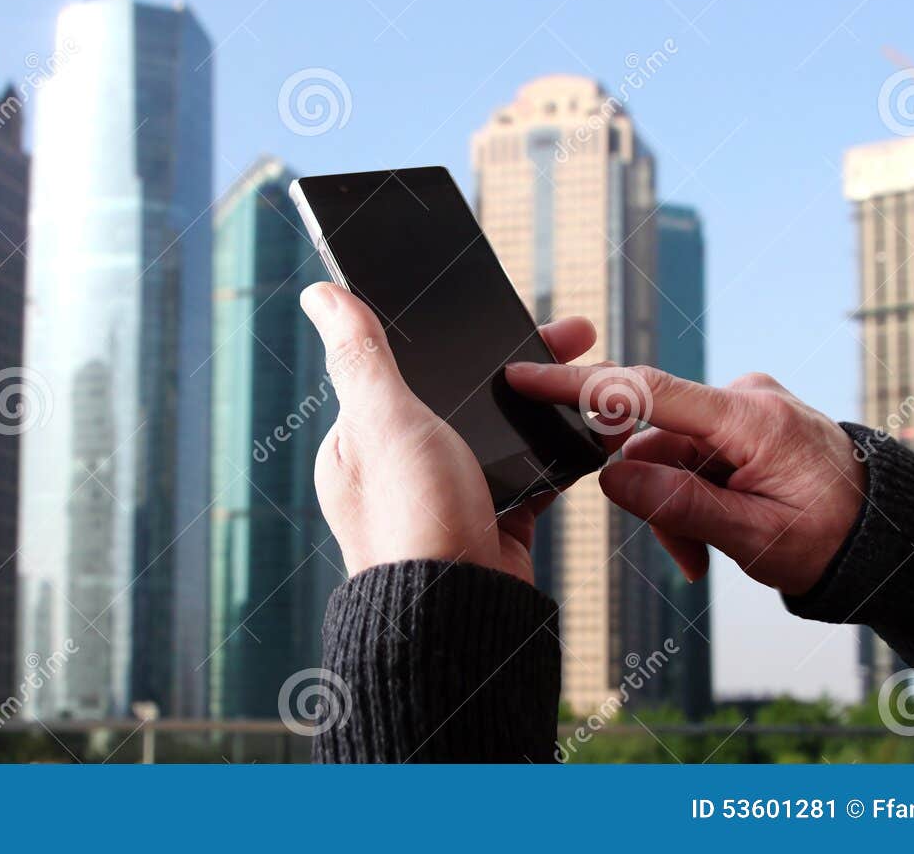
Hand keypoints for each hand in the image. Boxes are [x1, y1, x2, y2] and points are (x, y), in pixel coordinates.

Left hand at [299, 282, 596, 584]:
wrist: (461, 618)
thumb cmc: (411, 521)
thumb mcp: (382, 420)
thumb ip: (360, 355)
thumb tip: (321, 294)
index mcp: (357, 441)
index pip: (402, 368)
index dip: (450, 334)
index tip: (498, 304)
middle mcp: (399, 468)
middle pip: (461, 395)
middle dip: (516, 362)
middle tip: (572, 334)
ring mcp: (448, 497)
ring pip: (500, 431)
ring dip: (544, 401)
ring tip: (592, 374)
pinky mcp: (493, 524)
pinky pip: (531, 475)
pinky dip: (560, 451)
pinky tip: (591, 425)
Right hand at [503, 362, 866, 595]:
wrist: (885, 537)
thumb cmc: (837, 541)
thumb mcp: (757, 539)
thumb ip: (679, 505)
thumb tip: (611, 477)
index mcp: (751, 419)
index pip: (644, 390)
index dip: (576, 384)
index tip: (524, 376)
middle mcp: (746, 399)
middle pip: (651, 433)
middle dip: (650, 489)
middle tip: (679, 547)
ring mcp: (746, 408)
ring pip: (667, 450)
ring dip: (671, 501)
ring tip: (701, 552)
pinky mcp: (744, 421)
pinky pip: (690, 451)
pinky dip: (688, 491)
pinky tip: (708, 531)